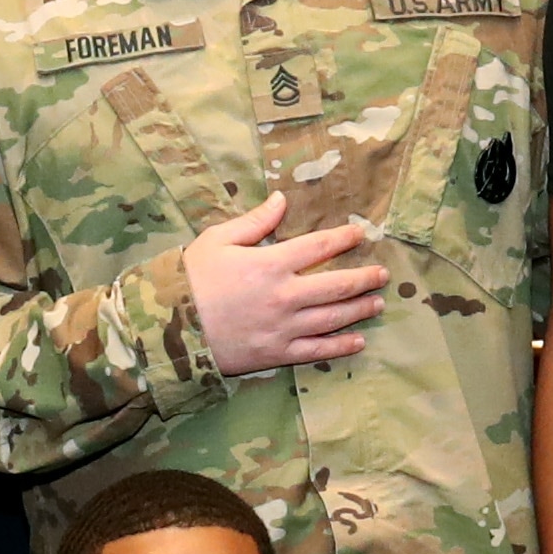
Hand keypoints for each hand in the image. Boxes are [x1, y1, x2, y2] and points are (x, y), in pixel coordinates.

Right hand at [184, 190, 386, 376]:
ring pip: (333, 318)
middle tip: (383, 274)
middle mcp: (285, 296)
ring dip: (360, 310)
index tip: (360, 233)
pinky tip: (358, 340)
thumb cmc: (192, 278)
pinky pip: (317, 351)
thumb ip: (255, 222)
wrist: (170, 327)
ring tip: (377, 303)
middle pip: (337, 285)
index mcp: (271, 263)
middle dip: (364, 278)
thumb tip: (282, 200)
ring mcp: (284, 327)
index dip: (344, 238)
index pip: (319, 246)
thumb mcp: (218, 240)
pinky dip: (341, 346)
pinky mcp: (277, 353)